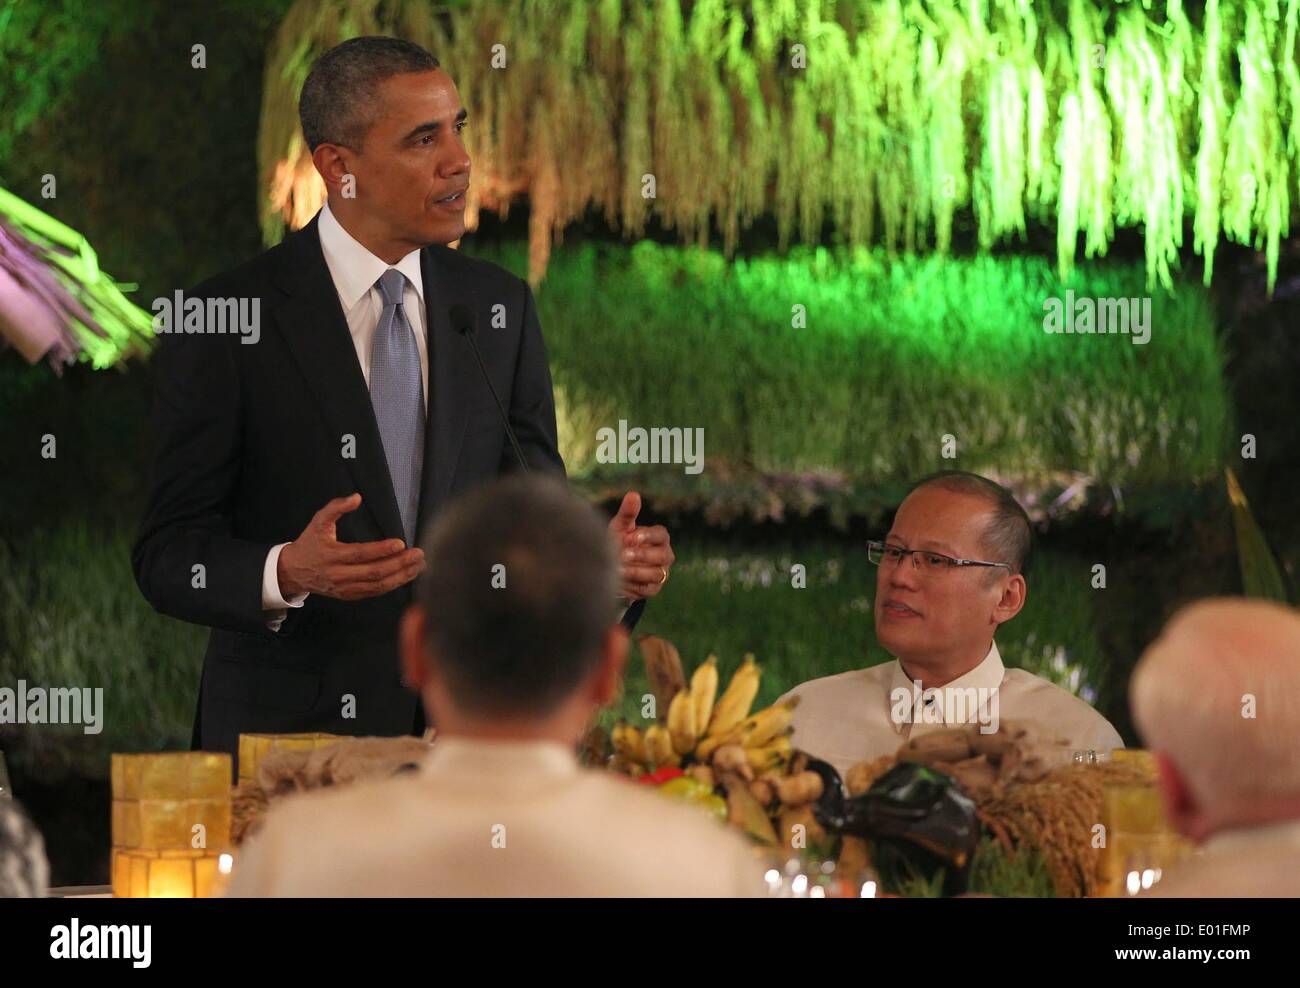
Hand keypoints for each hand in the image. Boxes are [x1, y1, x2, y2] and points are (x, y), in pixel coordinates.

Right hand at [278, 493, 425, 599]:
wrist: (293, 571)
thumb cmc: (310, 543)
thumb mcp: (318, 521)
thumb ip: (336, 507)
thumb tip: (356, 497)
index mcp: (331, 555)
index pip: (360, 554)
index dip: (381, 550)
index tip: (400, 543)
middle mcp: (338, 574)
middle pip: (373, 572)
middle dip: (399, 564)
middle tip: (418, 555)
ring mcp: (345, 588)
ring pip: (377, 585)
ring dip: (401, 576)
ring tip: (419, 566)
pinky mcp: (349, 595)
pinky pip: (374, 592)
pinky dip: (393, 585)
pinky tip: (406, 575)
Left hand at [608, 491, 674, 599]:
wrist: (610, 568)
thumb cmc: (619, 542)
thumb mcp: (620, 527)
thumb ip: (628, 513)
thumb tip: (633, 494)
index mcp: (658, 538)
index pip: (661, 535)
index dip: (648, 536)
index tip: (632, 537)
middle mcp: (664, 555)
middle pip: (663, 555)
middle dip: (643, 555)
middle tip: (624, 554)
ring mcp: (660, 573)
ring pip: (657, 573)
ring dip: (638, 571)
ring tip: (619, 569)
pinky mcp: (653, 589)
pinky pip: (650, 588)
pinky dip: (636, 585)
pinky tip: (622, 581)